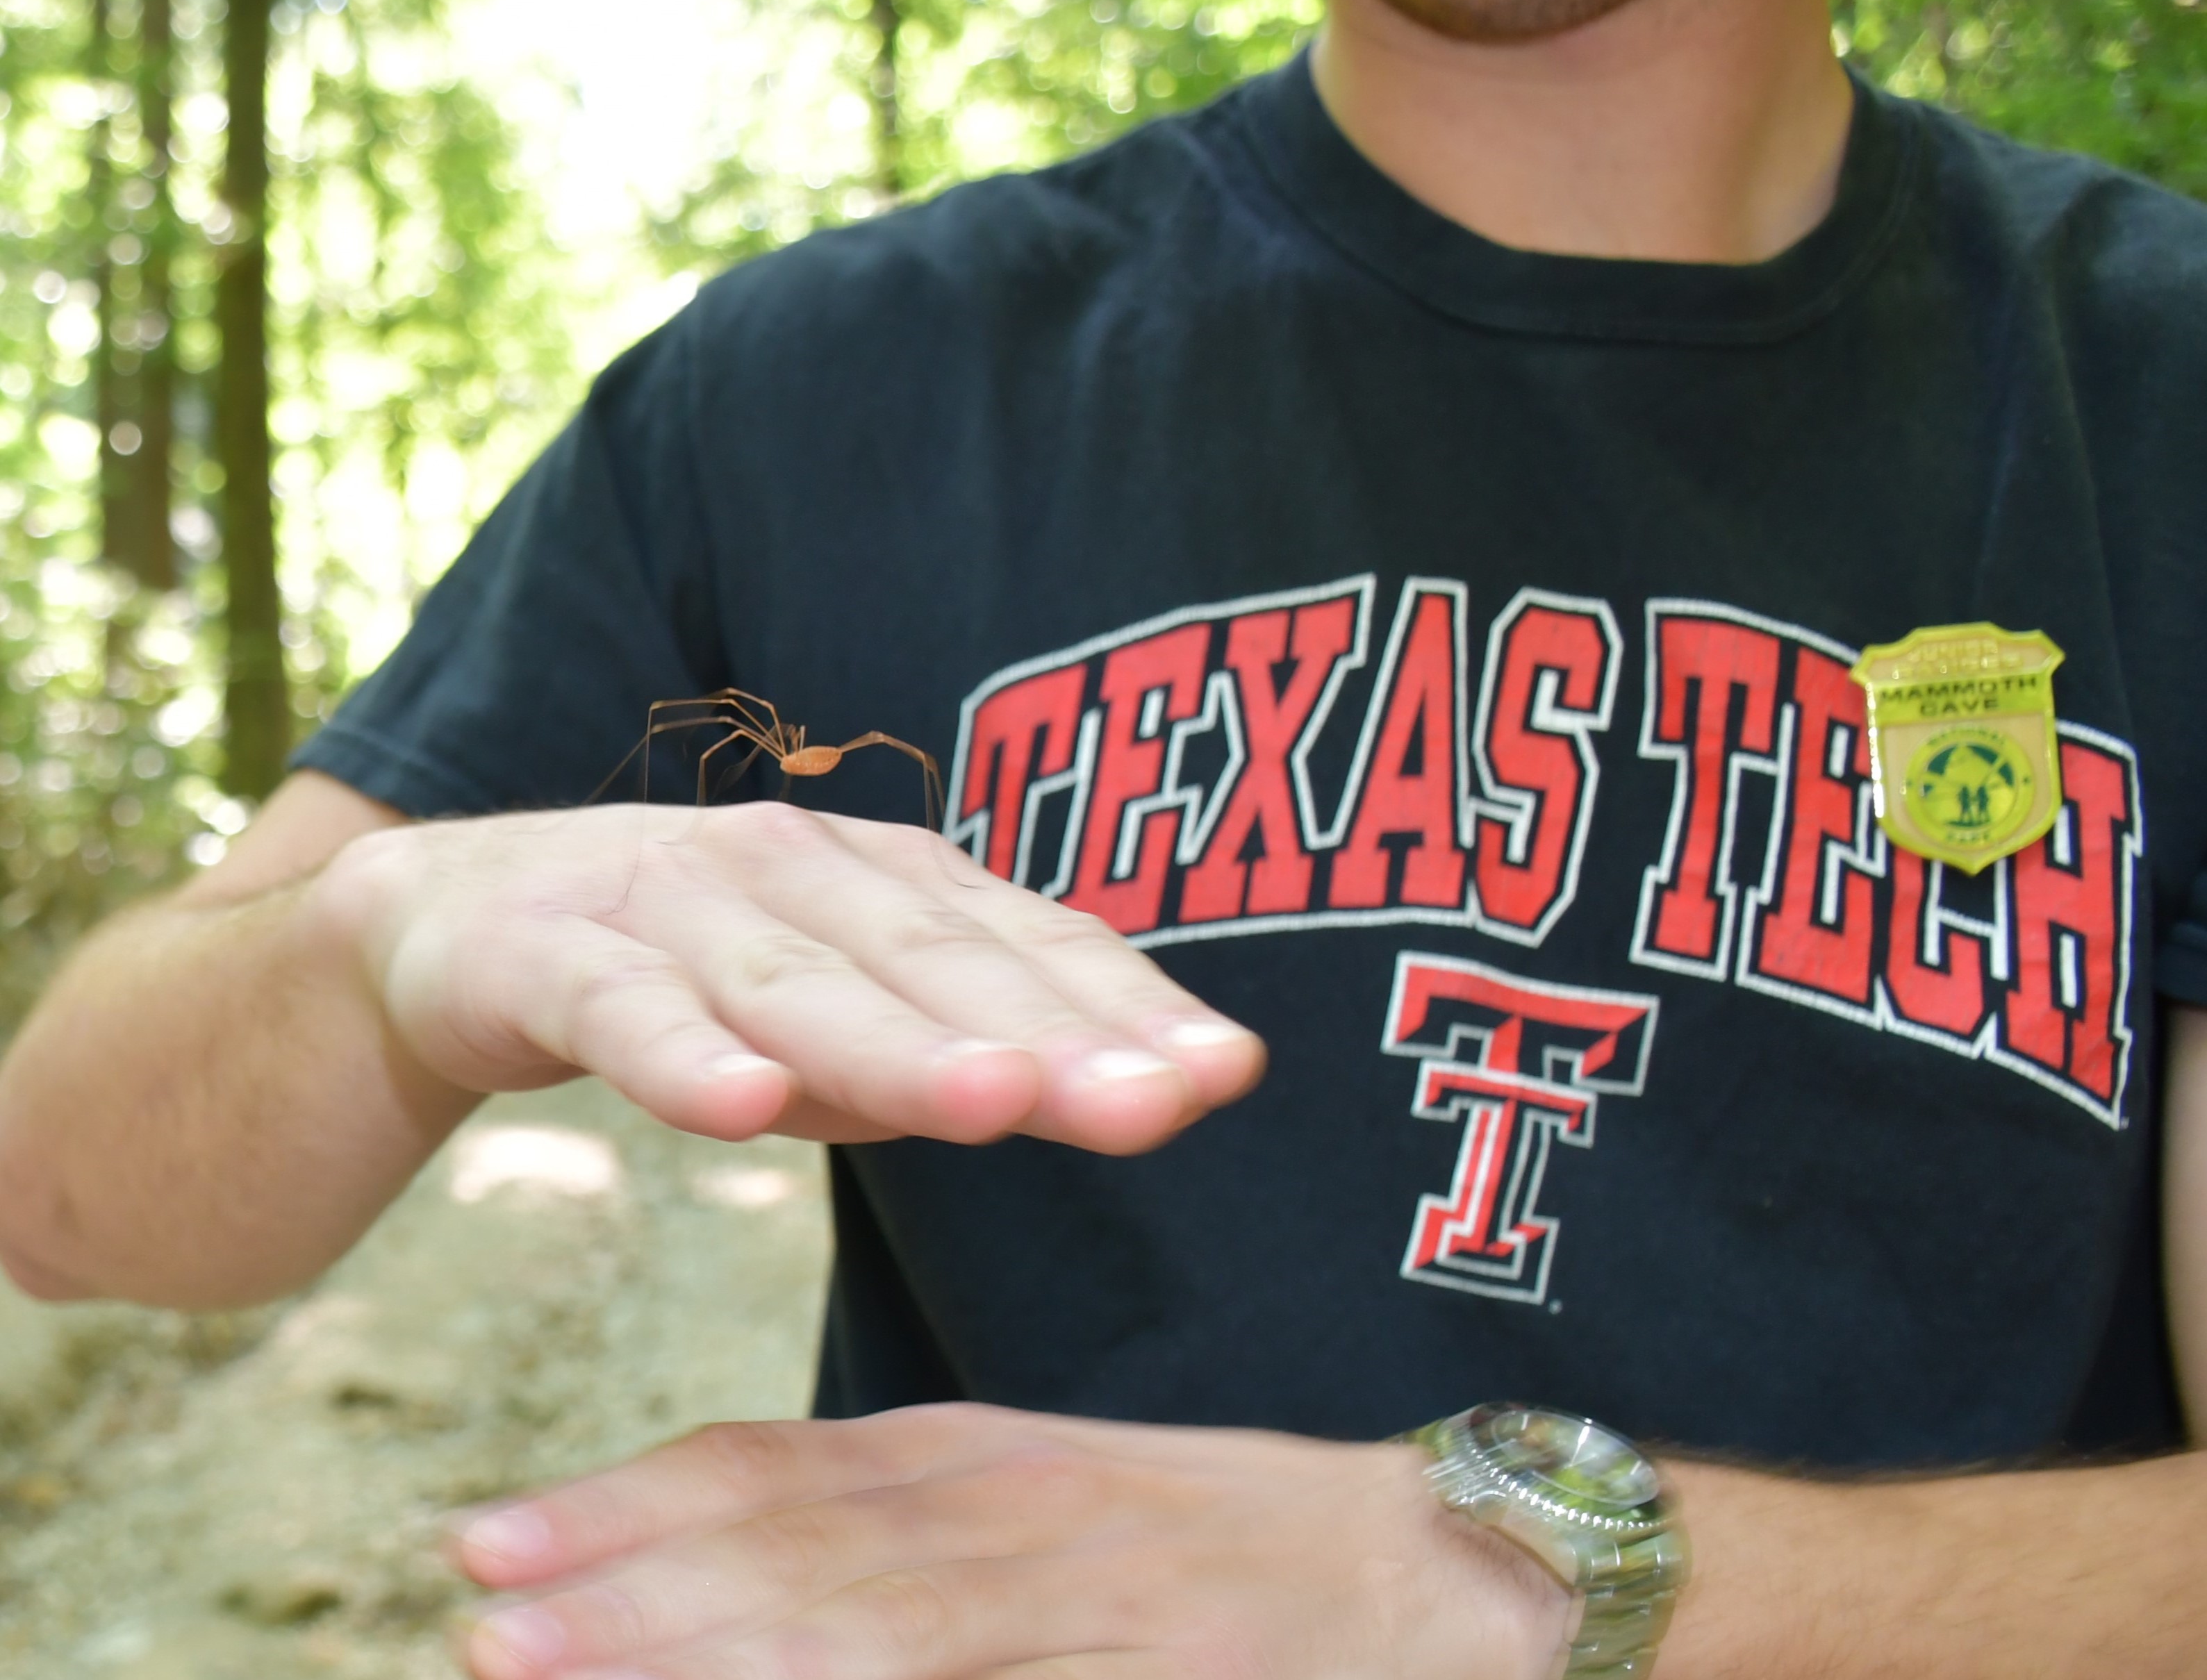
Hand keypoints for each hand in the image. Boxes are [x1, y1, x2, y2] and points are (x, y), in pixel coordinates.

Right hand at [314, 802, 1264, 1152]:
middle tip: (1157, 1103)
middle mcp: (788, 868)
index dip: (1126, 1006)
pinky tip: (741, 1110)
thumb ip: (943, 1054)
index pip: (1023, 942)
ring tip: (994, 1105)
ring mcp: (664, 899)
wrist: (446, 929)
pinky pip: (619, 1007)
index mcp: (877, 879)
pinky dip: (680, 1053)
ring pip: (797, 979)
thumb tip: (1097, 1092)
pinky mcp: (542, 950)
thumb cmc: (684, 980)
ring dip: (897, 1043)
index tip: (1228, 1076)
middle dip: (1051, 1035)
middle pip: (935, 960)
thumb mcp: (831, 1025)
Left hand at [450, 1404, 1571, 1679]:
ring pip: (872, 1633)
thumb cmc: (1245, 1538)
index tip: (493, 1538)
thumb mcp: (1068, 1494)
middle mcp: (1027, 1519)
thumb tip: (757, 1566)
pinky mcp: (1161, 1673)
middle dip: (626, 1587)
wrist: (1461, 1567)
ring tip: (544, 1659)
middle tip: (472, 1606)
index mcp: (997, 1462)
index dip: (633, 1507)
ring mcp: (1093, 1609)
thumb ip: (927, 1524)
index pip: (783, 1477)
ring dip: (704, 1646)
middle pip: (799, 1553)